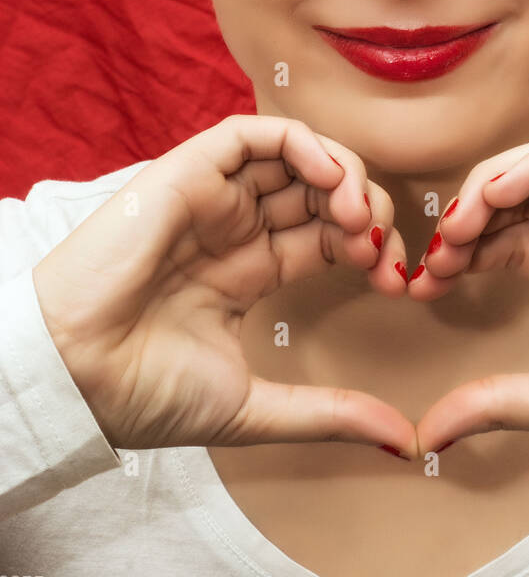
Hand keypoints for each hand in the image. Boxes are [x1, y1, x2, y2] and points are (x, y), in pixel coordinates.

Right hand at [33, 115, 415, 454]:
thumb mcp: (255, 408)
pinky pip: (253, 135)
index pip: (330, 233)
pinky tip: (329, 180)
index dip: (372, 245)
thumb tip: (404, 442)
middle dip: (370, 210)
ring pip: (298, 154)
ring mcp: (213, 198)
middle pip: (324, 190)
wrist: (75, 380)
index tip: (396, 282)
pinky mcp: (189, 174)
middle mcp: (234, 227)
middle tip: (382, 251)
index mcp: (248, 270)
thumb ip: (330, 414)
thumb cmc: (143, 396)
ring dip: (345, 174)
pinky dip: (303, 144)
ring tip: (359, 218)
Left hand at [410, 133, 528, 502]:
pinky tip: (493, 197)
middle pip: (524, 199)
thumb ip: (503, 401)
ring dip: (491, 186)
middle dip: (468, 217)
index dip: (466, 251)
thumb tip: (431, 432)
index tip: (424, 285)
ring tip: (457, 227)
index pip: (516, 239)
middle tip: (433, 256)